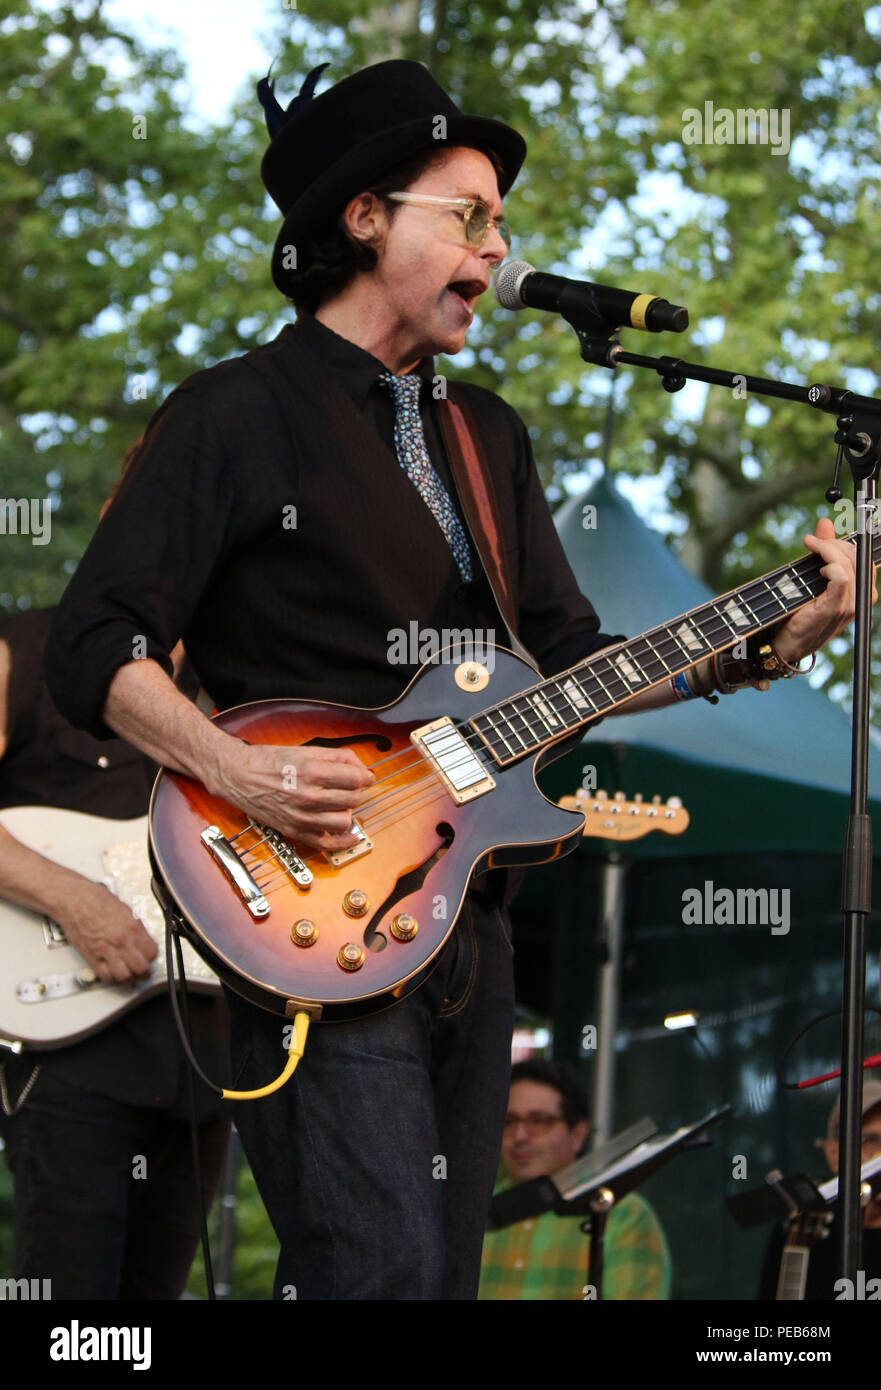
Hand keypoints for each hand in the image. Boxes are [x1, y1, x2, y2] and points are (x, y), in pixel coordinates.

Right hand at [55, 881, 157, 983]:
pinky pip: (106, 976)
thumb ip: (134, 926)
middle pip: (141, 967)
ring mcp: (106, 950)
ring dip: (128, 977)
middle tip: (143, 971)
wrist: (73, 900)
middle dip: (144, 971)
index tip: (149, 957)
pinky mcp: (92, 957)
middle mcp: (121, 941)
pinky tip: (114, 974)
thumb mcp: (124, 909)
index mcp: (132, 927)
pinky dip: (112, 978)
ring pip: (125, 976)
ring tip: (129, 974)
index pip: (152, 952)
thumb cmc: (94, 899)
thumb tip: (141, 937)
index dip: (152, 957)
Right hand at [210, 743, 374, 851]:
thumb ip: (338, 757)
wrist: (239, 775)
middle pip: (353, 799)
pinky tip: (351, 836)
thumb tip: (362, 768)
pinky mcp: (294, 830)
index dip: (365, 777)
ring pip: (344, 821)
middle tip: (349, 788)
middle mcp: (308, 795)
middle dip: (356, 792)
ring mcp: (301, 816)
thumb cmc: (269, 761)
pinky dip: (342, 842)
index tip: (365, 777)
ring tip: (340, 805)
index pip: (355, 779)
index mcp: (313, 771)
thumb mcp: (306, 750)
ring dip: (347, 812)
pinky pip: (325, 843)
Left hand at [773, 517, 876, 664]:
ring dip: (828, 550)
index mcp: (860, 591)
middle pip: (858, 557)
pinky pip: (842, 579)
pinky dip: (830, 567)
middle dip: (835, 542)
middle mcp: (860, 598)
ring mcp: (850, 606)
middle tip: (812, 541)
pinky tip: (817, 568)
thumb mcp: (812, 576)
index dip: (846, 541)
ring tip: (810, 548)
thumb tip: (825, 522)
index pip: (864, 556)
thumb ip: (823, 551)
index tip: (824, 535)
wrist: (786, 644)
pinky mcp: (836, 609)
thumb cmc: (799, 611)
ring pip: (849, 565)